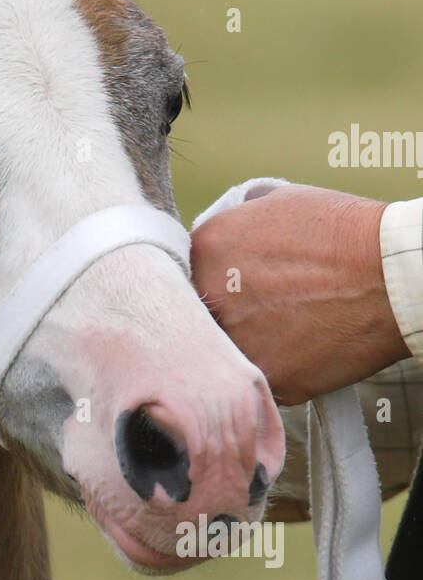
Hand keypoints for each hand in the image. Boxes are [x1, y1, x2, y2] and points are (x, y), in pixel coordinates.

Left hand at [191, 184, 408, 405]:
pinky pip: (259, 375)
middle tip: (259, 310)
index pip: (185, 273)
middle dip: (223, 313)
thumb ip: (236, 221)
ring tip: (286, 328)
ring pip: (226, 350)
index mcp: (207, 248)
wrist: (394, 276)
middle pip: (200, 314)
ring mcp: (237, 341)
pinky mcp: (268, 376)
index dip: (209, 281)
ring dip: (248, 342)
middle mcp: (211, 296)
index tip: (231, 286)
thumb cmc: (344, 232)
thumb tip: (225, 234)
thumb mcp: (278, 202)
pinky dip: (278, 366)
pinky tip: (304, 347)